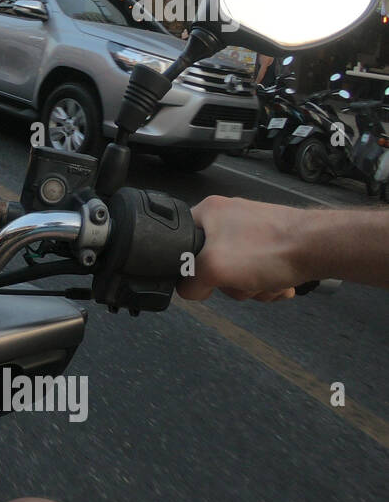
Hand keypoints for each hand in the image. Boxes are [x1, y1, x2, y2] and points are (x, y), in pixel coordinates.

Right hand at [176, 196, 300, 302]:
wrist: (321, 248)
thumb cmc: (269, 250)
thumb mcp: (213, 268)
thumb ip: (189, 281)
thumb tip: (191, 289)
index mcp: (208, 212)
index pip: (180, 243)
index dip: (192, 266)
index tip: (211, 275)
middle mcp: (230, 217)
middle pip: (213, 264)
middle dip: (232, 283)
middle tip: (246, 280)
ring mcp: (255, 230)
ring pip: (238, 272)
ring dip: (253, 287)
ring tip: (268, 282)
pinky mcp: (275, 242)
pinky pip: (260, 271)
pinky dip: (269, 283)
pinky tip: (280, 283)